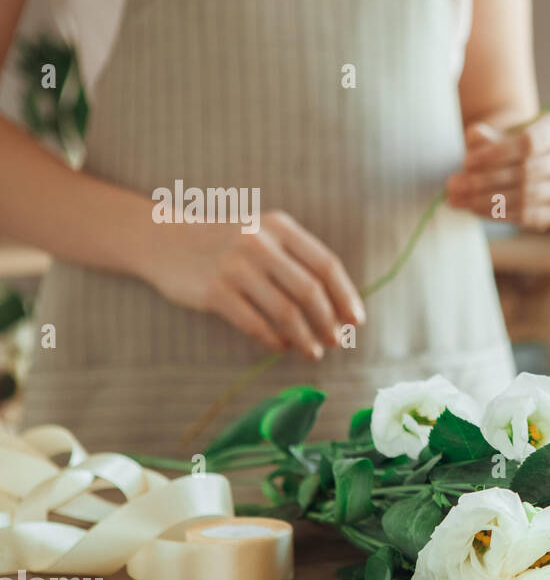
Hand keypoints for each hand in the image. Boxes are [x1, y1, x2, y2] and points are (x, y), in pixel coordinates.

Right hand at [140, 210, 365, 359]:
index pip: (326, 265)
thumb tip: (338, 307)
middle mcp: (260, 242)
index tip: (356, 321)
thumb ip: (298, 262)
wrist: (163, 239)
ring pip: (285, 312)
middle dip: (329, 322)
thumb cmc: (226, 245)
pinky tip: (282, 348)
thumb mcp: (264, 236)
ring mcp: (235, 266)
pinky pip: (255, 324)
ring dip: (305, 338)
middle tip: (337, 341)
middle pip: (310, 291)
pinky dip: (274, 340)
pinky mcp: (214, 291)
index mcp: (280, 227)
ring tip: (314, 352)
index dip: (346, 296)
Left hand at [446, 112, 549, 230]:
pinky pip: (528, 216)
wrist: (518, 160)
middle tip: (454, 185)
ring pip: (527, 196)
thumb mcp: (492, 133)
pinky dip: (499, 214)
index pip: (530, 143)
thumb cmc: (503, 143)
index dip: (497, 154)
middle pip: (527, 172)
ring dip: (487, 200)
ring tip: (458, 199)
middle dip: (486, 181)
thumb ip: (484, 136)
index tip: (466, 162)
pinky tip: (475, 210)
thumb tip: (477, 136)